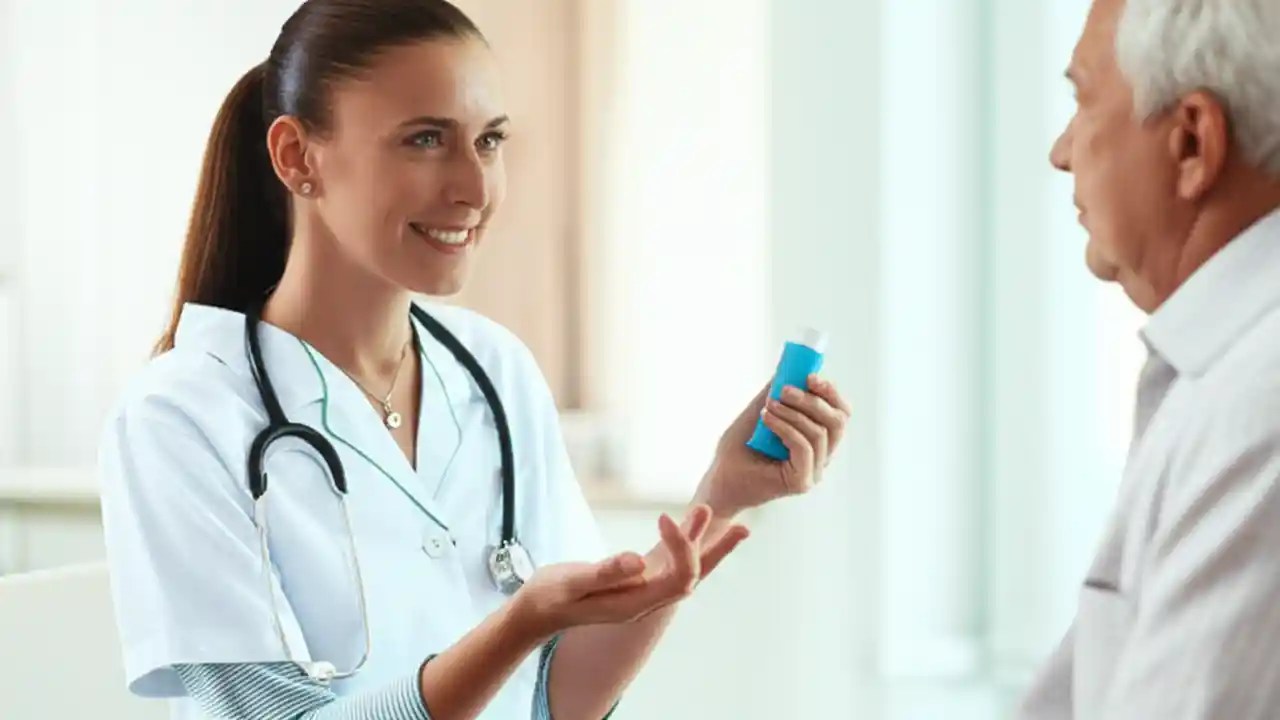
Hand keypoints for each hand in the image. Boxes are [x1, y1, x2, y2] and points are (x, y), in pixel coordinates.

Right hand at [512, 505, 748, 637]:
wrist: (535, 612)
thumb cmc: (549, 597)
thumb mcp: (572, 583)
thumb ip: (605, 573)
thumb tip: (640, 561)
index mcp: (635, 604)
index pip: (677, 578)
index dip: (680, 546)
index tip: (661, 516)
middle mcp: (645, 601)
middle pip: (692, 577)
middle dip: (716, 552)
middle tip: (743, 529)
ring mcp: (642, 593)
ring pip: (682, 570)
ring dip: (701, 543)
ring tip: (715, 515)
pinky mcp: (634, 582)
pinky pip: (665, 563)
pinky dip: (680, 543)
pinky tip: (683, 522)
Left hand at [698, 374, 851, 515]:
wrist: (718, 481)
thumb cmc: (737, 451)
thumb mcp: (758, 412)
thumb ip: (775, 393)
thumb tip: (789, 366)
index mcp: (817, 441)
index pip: (840, 414)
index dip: (830, 393)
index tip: (810, 375)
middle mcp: (820, 458)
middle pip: (838, 422)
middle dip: (813, 400)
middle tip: (785, 389)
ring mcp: (813, 472)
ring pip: (819, 433)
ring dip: (793, 412)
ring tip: (768, 405)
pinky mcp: (801, 482)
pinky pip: (803, 446)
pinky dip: (785, 427)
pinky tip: (766, 419)